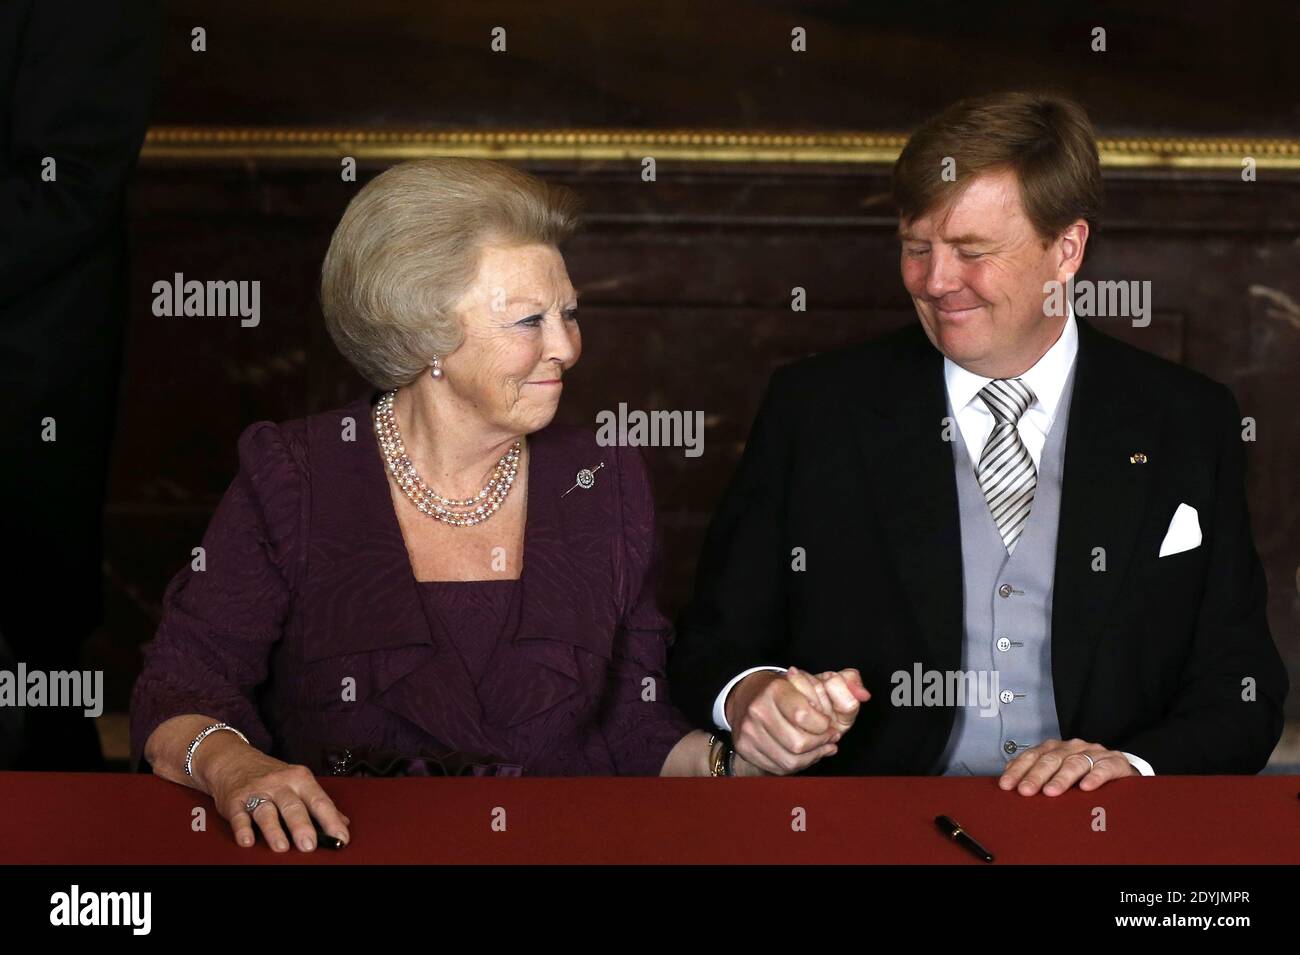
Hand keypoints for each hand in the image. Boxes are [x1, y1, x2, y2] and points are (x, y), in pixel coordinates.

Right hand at [200, 743, 350, 850]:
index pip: (319, 801)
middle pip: (293, 806)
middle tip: (310, 845)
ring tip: (282, 847)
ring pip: (267, 811)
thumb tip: (343, 822)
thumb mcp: (298, 783)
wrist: (233, 760)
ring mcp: (257, 792)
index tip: (341, 838)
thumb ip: (319, 803)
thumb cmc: (272, 777)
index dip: (331, 821)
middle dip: (302, 826)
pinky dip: (243, 829)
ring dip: (274, 830)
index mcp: (300, 780)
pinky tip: (248, 841)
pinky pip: (239, 816)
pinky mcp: (235, 801)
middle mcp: (280, 784)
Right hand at [726, 667, 868, 774]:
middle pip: (798, 743)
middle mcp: (758, 710)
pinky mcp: (745, 747)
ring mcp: (748, 731)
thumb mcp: (818, 679)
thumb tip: (864, 695)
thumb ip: (847, 682)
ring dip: (811, 758)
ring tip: (819, 748)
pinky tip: (803, 754)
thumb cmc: (790, 691)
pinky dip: (796, 765)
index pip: (803, 715)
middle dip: (820, 745)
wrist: (748, 695)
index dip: (823, 726)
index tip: (829, 725)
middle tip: (828, 739)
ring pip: (789, 760)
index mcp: (776, 689)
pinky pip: (778, 768)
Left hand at [998, 738, 1135, 795]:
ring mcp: (1095, 753)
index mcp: (1056, 749)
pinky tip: (1086, 787)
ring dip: (1062, 778)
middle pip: (1051, 759)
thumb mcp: (1059, 774)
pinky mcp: (1116, 762)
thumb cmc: (1084, 776)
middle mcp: (1073, 747)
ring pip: (1075, 762)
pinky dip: (1094, 777)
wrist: (1122, 773)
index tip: (1007, 785)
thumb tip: (1007, 777)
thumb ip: (1036, 773)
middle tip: (1025, 791)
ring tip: (1051, 792)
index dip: (1018, 769)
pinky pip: (1104, 768)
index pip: (1033, 756)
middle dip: (1036, 776)